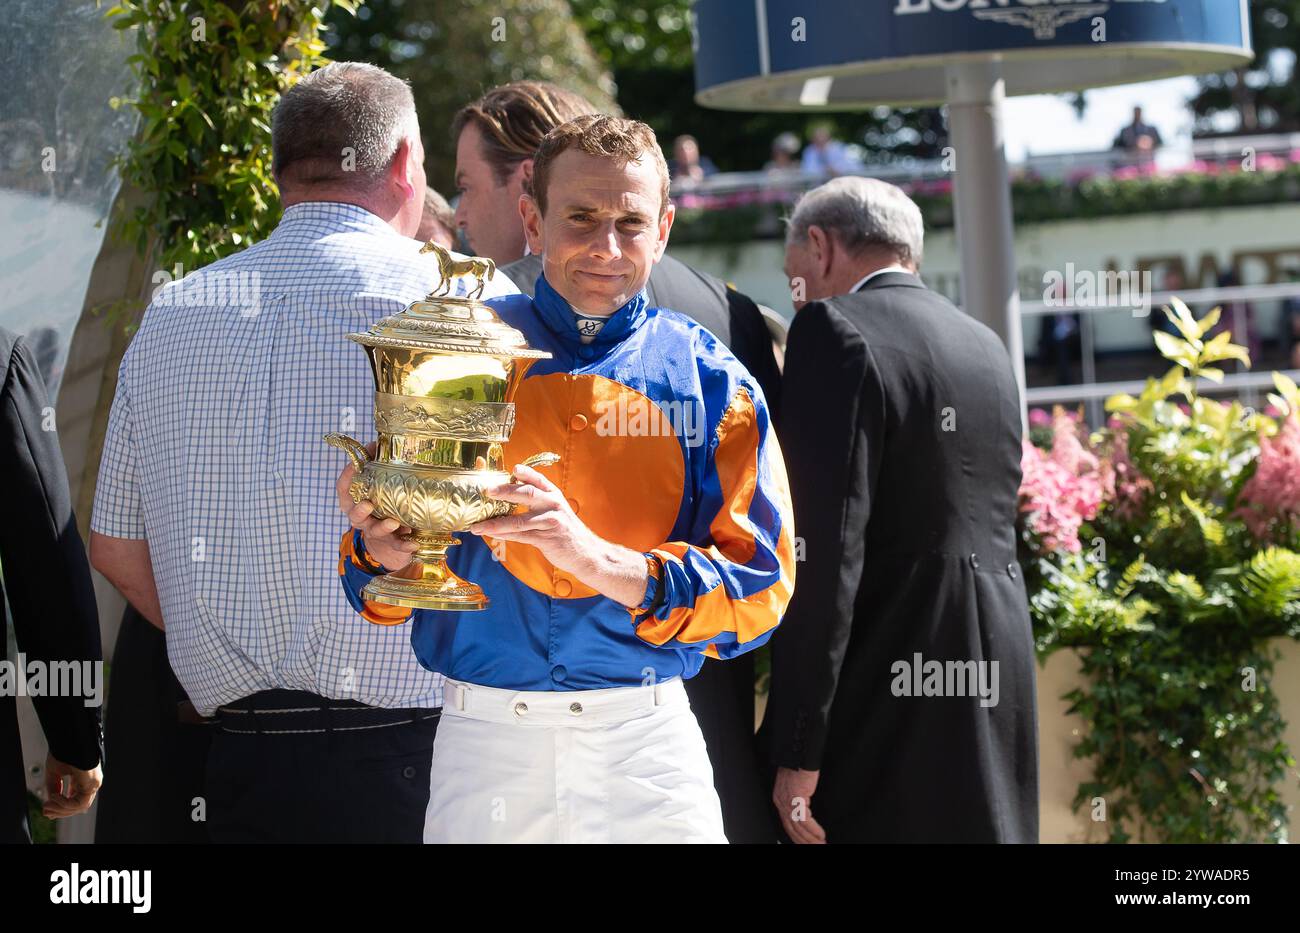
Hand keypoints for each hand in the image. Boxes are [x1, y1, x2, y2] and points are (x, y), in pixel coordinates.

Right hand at [42, 754, 101, 818]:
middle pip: (77, 806)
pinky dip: (65, 804)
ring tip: (47, 805)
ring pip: (79, 807)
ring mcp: (93, 784)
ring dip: (61, 809)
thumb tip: (50, 802)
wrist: (70, 740)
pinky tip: (55, 796)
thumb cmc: (64, 752)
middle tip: (44, 812)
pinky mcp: (93, 784)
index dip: (61, 807)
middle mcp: (90, 783)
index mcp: (83, 780)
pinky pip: (80, 803)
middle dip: (59, 811)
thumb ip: (54, 787)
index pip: (75, 799)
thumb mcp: (55, 772)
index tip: (46, 810)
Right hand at [335, 447, 416, 571]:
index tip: (354, 464)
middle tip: (368, 503)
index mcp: (355, 501)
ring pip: (375, 530)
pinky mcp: (391, 543)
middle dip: (359, 510)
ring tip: (393, 522)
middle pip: (354, 514)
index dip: (347, 477)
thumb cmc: (381, 506)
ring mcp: (375, 531)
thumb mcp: (377, 487)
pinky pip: (397, 545)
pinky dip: (404, 544)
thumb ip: (376, 467)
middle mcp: (361, 517)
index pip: (344, 488)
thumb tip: (378, 441)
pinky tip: (413, 543)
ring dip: (383, 526)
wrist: (388, 542)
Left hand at [469, 462, 602, 578]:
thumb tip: (508, 493)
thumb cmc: (566, 531)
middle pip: (527, 494)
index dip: (525, 473)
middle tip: (487, 490)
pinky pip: (522, 536)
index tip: (512, 468)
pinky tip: (492, 535)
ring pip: (519, 520)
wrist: (587, 553)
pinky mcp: (547, 539)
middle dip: (505, 491)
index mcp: (554, 495)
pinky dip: (505, 536)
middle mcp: (553, 505)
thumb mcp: (556, 510)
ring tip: (478, 526)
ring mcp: (551, 522)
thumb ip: (538, 500)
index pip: (538, 479)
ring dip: (496, 523)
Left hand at [773, 766, 825, 843]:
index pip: (787, 824)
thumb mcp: (795, 784)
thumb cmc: (798, 764)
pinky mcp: (796, 798)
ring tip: (821, 844)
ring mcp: (787, 801)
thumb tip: (806, 810)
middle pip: (792, 829)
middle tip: (817, 848)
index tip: (806, 844)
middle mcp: (781, 802)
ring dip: (811, 839)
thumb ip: (797, 798)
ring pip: (798, 827)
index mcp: (780, 799)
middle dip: (804, 842)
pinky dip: (814, 829)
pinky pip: (805, 820)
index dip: (797, 837)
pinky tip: (821, 835)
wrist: (799, 752)